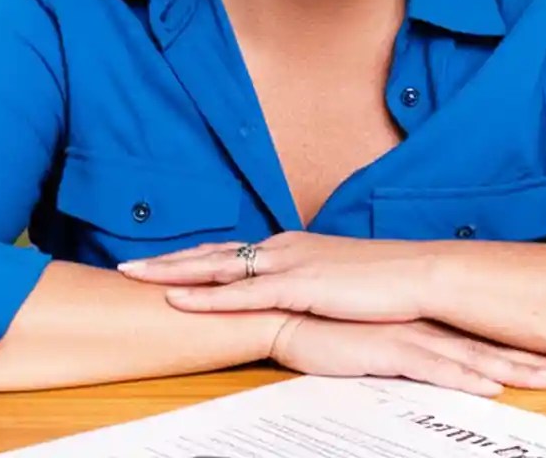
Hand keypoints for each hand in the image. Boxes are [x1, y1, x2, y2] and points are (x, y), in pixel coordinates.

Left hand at [119, 232, 433, 321]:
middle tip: (126, 266)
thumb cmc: (385, 282)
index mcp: (292, 246)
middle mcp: (283, 248)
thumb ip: (309, 287)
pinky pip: (242, 293)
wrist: (419, 275)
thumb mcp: (338, 282)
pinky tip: (177, 298)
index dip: (192, 256)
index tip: (159, 262)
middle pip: (212, 252)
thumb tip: (295, 300)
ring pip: (217, 267)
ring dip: (173, 271)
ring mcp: (289, 264)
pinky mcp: (298, 287)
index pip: (231, 250)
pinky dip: (205, 295)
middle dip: (166, 259)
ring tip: (135, 276)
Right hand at [269, 315, 545, 396]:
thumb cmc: (327, 328)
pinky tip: (493, 388)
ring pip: (475, 357)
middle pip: (493, 345)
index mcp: (428, 322)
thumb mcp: (376, 342)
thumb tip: (431, 360)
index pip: (486, 337)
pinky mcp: (389, 349)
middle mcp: (428, 326)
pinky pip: (436, 368)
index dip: (526, 347)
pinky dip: (468, 378)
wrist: (286, 315)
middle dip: (537, 357)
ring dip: (516, 369)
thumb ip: (404, 348)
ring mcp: (411, 336)